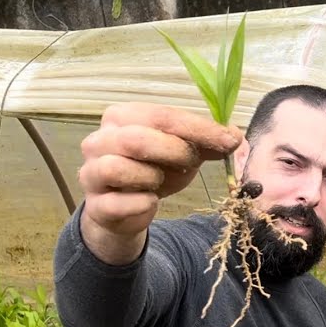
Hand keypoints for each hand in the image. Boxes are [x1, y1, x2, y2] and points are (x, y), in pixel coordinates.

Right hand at [77, 102, 240, 263]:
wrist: (126, 210)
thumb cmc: (154, 171)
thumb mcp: (183, 152)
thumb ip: (205, 142)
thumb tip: (234, 136)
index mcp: (122, 117)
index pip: (162, 116)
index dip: (199, 128)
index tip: (230, 140)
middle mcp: (98, 140)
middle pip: (136, 139)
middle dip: (174, 151)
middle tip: (191, 162)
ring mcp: (91, 172)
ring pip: (119, 168)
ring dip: (153, 177)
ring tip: (159, 181)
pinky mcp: (94, 205)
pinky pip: (119, 204)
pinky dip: (143, 204)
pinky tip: (149, 201)